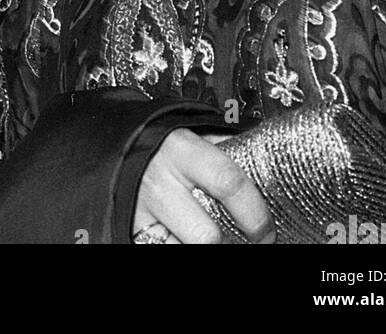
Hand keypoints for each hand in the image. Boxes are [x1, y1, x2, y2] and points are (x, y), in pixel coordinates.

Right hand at [132, 129, 273, 244]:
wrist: (118, 145)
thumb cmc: (163, 143)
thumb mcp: (193, 135)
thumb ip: (224, 150)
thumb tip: (267, 163)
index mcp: (182, 150)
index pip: (228, 182)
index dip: (254, 214)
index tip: (265, 232)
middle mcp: (159, 181)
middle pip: (207, 235)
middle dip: (227, 243)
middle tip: (239, 240)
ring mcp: (141, 210)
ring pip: (185, 249)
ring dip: (200, 247)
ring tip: (208, 235)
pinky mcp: (130, 229)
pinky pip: (162, 249)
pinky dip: (177, 245)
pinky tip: (182, 236)